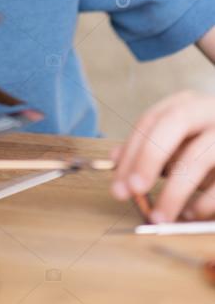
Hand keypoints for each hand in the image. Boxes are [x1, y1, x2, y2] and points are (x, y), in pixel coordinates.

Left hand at [110, 90, 214, 221]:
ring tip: (159, 217)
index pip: (150, 121)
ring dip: (174, 192)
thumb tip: (114, 161)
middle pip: (173, 124)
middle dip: (149, 158)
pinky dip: (202, 202)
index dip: (131, 152)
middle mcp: (208, 111)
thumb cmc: (207, 145)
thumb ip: (149, 147)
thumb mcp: (179, 142)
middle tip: (133, 190)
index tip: (119, 185)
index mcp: (186, 104)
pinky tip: (190, 214)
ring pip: (197, 158)